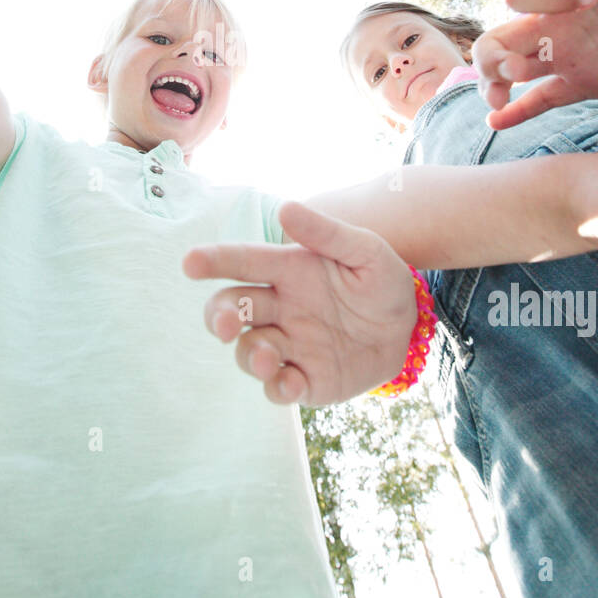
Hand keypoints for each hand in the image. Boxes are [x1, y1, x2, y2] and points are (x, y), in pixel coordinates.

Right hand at [183, 201, 416, 406]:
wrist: (407, 326)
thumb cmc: (379, 280)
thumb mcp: (364, 250)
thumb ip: (326, 233)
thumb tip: (285, 209)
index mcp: (287, 271)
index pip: (243, 262)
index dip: (214, 261)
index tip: (190, 262)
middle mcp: (279, 308)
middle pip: (231, 310)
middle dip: (220, 316)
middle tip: (226, 322)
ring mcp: (289, 346)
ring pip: (248, 350)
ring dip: (249, 355)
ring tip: (266, 357)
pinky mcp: (306, 380)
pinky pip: (279, 387)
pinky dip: (278, 387)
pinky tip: (291, 382)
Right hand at [473, 0, 597, 129]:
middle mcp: (546, 21)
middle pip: (493, 41)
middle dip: (494, 55)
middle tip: (517, 65)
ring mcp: (562, 54)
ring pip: (508, 72)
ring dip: (497, 82)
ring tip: (503, 93)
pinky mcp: (583, 81)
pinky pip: (542, 100)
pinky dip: (518, 113)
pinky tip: (496, 123)